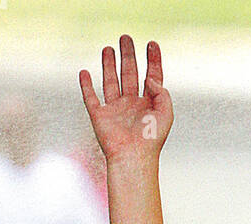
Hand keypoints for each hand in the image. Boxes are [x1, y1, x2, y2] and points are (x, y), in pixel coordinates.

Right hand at [79, 36, 172, 165]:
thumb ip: (162, 93)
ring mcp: (115, 110)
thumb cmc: (151, 140)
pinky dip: (86, 85)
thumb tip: (148, 78)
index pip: (152, 77)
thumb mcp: (166, 114)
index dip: (153, 61)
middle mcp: (132, 105)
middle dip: (128, 56)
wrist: (132, 158)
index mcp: (149, 105)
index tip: (152, 44)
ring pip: (111, 81)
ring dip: (109, 64)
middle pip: (130, 74)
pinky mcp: (99, 116)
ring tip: (109, 48)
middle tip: (126, 38)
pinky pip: (91, 97)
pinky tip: (84, 72)